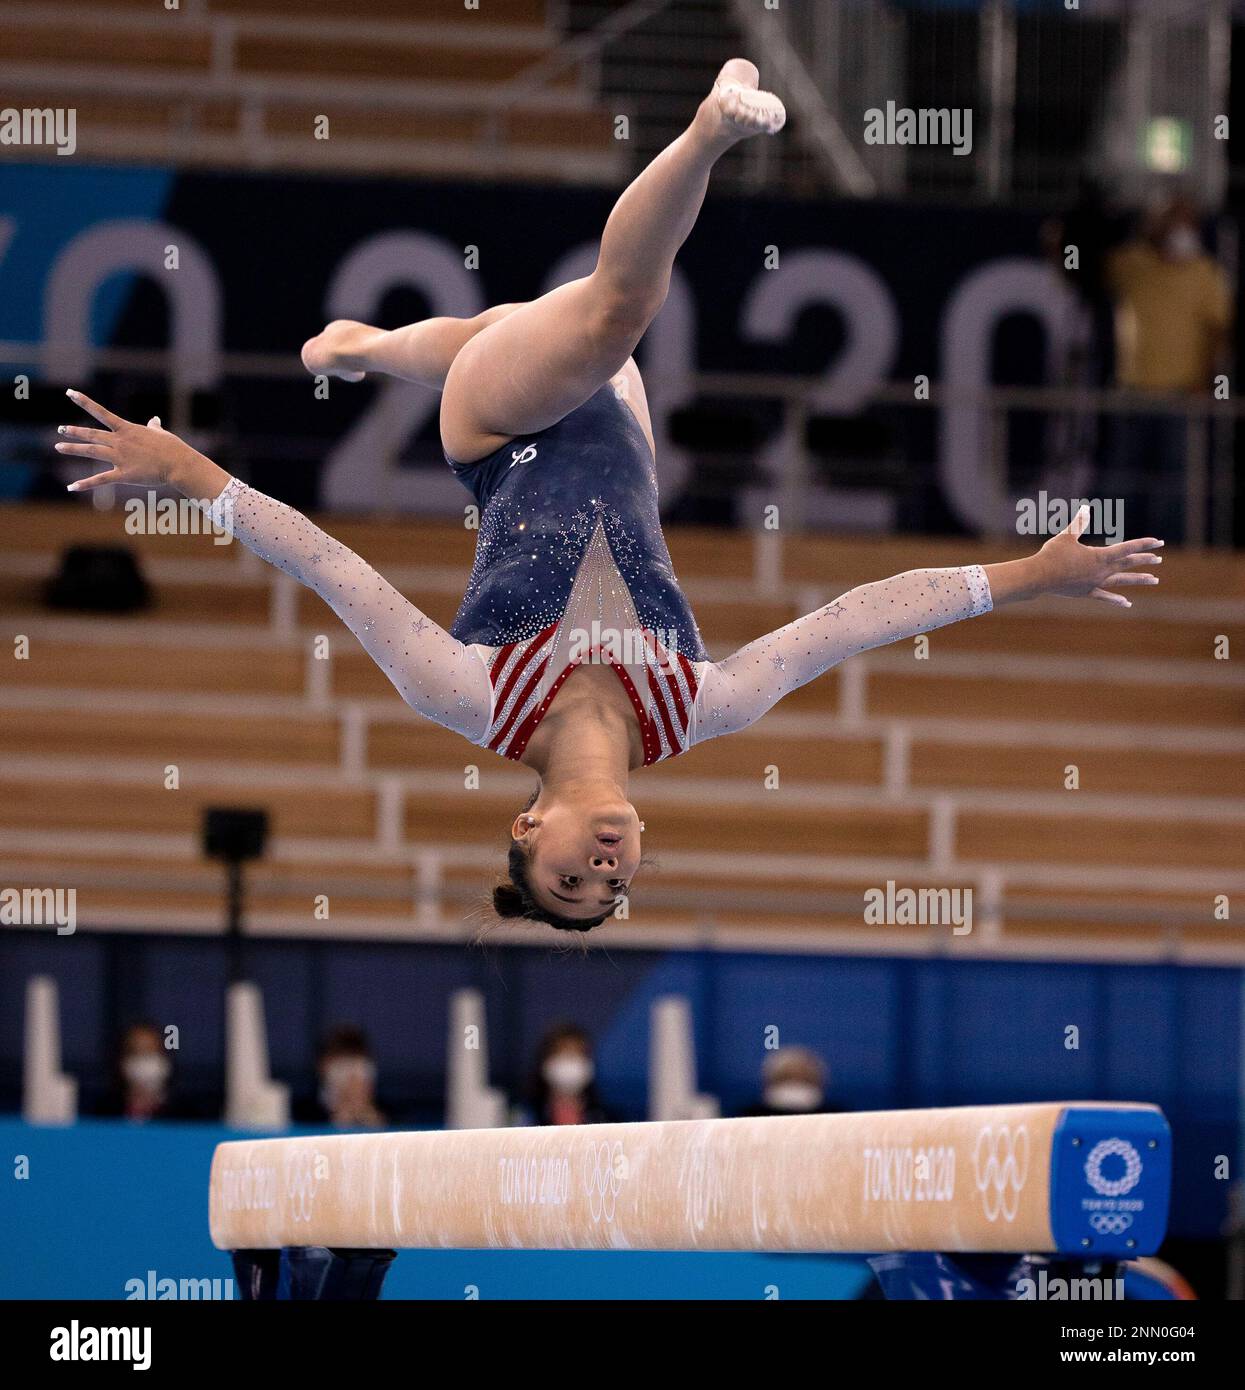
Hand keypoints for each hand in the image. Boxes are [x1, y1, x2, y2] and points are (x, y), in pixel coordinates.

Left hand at [55, 390, 209, 491]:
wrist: (178, 464)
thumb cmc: (173, 448)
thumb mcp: (161, 434)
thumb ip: (154, 427)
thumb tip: (154, 420)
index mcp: (127, 430)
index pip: (101, 412)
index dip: (84, 402)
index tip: (70, 393)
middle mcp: (119, 442)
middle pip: (92, 434)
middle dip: (74, 431)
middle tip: (60, 430)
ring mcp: (120, 458)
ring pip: (91, 451)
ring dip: (73, 449)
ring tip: (59, 447)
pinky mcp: (123, 474)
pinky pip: (100, 479)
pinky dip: (85, 484)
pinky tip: (71, 487)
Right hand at [1035, 505, 1162, 607]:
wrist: (1039, 577)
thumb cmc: (1052, 555)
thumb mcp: (1066, 536)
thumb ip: (1079, 523)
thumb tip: (1086, 508)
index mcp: (1100, 556)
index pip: (1128, 548)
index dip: (1144, 544)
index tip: (1158, 542)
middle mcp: (1102, 571)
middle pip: (1128, 564)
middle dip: (1145, 560)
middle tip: (1159, 558)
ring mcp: (1095, 583)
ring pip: (1122, 580)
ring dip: (1139, 580)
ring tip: (1155, 579)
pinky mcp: (1086, 592)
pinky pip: (1105, 596)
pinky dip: (1116, 599)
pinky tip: (1127, 603)